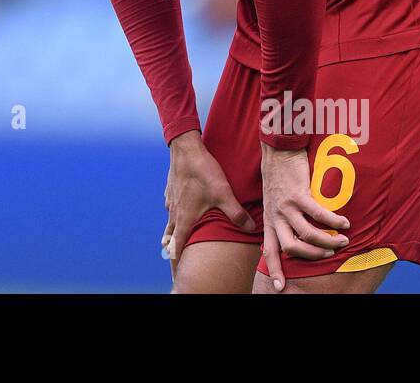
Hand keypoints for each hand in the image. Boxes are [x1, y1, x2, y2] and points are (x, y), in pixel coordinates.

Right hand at [161, 130, 256, 276]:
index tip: (176, 272)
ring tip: (178, 237)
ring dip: (172, 231)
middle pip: (169, 236)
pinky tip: (181, 209)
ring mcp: (170, 200)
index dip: (176, 260)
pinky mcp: (170, 189)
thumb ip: (236, 213)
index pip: (176, 246)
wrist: (185, 148)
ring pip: (169, 221)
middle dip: (173, 248)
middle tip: (176, 259)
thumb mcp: (223, 193)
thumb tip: (250, 228)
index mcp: (185, 218)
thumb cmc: (203, 172)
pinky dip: (174, 214)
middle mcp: (174, 212)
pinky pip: (170, 207)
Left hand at [259, 142, 349, 290]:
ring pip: (307, 234)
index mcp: (270, 220)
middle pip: (291, 248)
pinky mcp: (298, 193)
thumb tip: (295, 234)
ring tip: (343, 241)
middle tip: (329, 255)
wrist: (277, 149)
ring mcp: (286, 205)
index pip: (269, 250)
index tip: (280, 288)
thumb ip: (281, 217)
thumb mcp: (273, 200)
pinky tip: (345, 222)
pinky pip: (319, 214)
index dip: (275, 270)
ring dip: (328, 241)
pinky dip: (334, 221)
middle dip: (312, 256)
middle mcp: (276, 215)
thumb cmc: (279, 175)